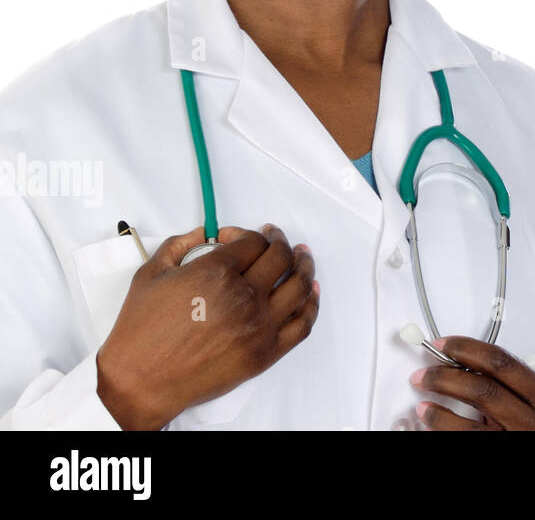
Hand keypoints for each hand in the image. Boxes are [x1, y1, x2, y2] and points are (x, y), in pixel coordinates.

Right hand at [96, 223, 318, 429]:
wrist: (140, 383)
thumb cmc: (141, 333)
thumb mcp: (150, 274)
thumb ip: (179, 244)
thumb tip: (204, 232)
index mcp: (216, 273)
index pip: (252, 241)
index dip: (247, 232)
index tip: (238, 236)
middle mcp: (244, 297)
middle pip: (280, 257)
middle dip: (279, 240)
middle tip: (276, 237)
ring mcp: (259, 326)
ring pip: (299, 285)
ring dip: (304, 264)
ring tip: (303, 255)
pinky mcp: (265, 352)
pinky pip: (302, 324)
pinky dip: (311, 304)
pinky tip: (311, 292)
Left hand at [410, 337, 534, 430]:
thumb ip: (515, 388)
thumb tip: (468, 365)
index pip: (502, 363)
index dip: (467, 350)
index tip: (444, 346)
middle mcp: (534, 424)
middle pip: (482, 389)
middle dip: (446, 377)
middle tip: (424, 375)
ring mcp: (516, 442)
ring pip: (469, 425)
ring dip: (439, 413)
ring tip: (423, 406)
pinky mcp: (499, 457)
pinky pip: (466, 442)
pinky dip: (443, 432)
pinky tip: (431, 428)